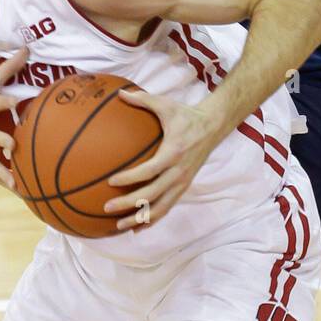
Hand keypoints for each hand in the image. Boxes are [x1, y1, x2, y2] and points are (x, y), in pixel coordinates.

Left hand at [103, 89, 224, 231]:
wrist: (214, 126)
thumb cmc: (186, 115)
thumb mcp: (166, 105)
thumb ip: (142, 99)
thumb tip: (119, 93)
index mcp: (173, 152)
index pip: (149, 170)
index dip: (130, 178)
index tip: (110, 181)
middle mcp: (179, 171)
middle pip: (152, 194)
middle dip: (129, 204)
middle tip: (107, 207)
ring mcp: (183, 181)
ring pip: (161, 207)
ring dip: (140, 218)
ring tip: (119, 226)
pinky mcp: (184, 186)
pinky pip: (167, 207)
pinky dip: (153, 219)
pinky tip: (137, 227)